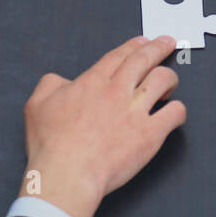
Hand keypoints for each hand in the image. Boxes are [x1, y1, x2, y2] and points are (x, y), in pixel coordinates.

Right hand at [18, 36, 185, 216]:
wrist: (67, 174)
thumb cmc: (52, 145)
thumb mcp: (37, 104)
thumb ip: (50, 84)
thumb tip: (60, 80)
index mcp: (94, 82)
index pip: (120, 55)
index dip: (134, 45)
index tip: (143, 42)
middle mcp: (117, 91)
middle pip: (144, 59)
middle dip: (159, 47)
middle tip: (167, 43)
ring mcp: (136, 111)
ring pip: (163, 80)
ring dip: (170, 77)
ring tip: (170, 81)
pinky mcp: (150, 134)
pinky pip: (174, 114)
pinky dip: (178, 110)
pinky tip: (174, 112)